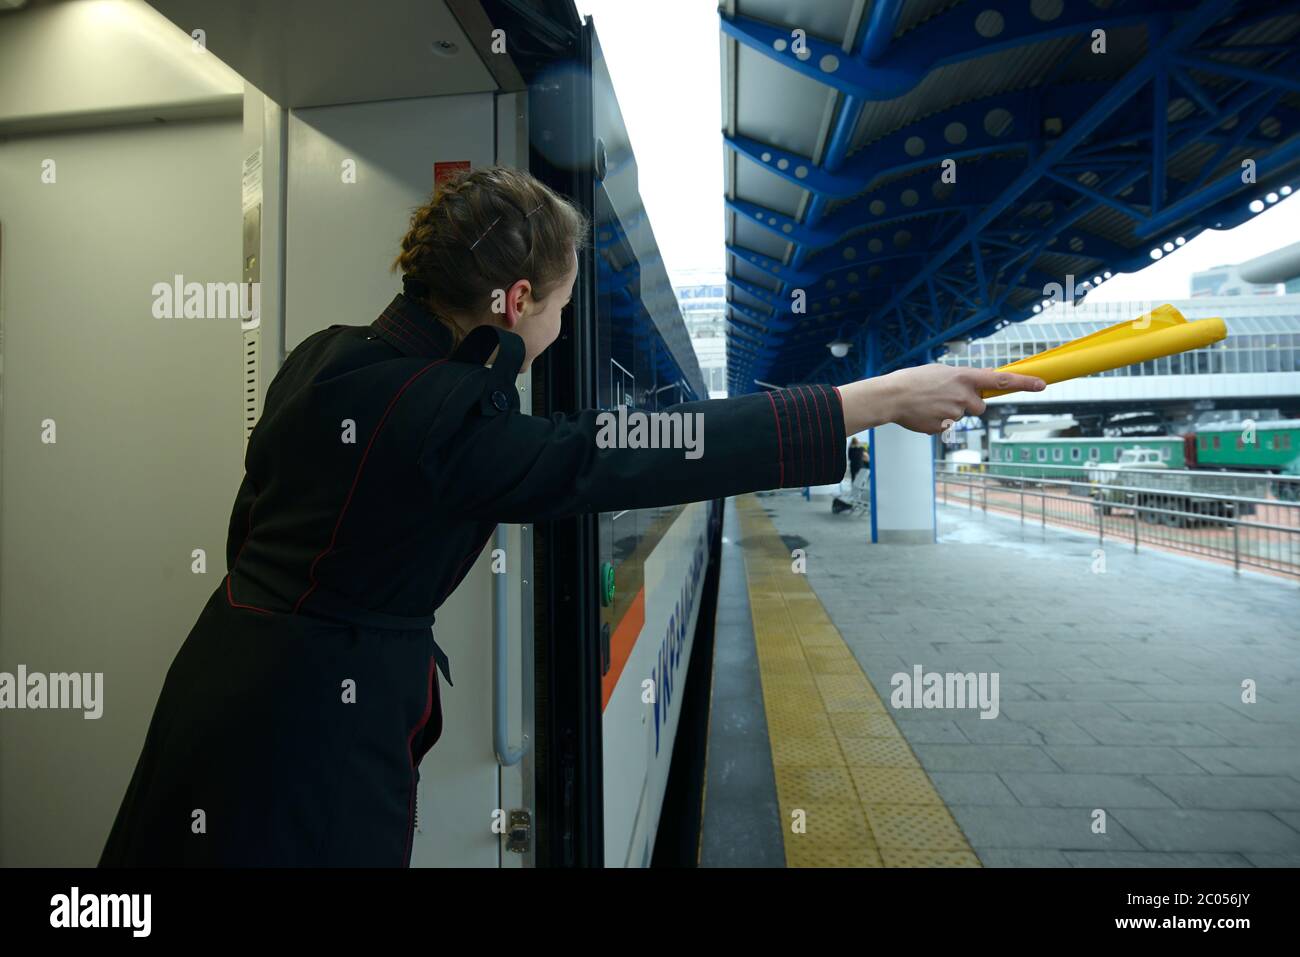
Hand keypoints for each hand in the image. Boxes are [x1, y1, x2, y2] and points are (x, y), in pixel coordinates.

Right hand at [837, 366, 1044, 434]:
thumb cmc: (914, 380)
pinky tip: (923, 413)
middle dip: (968, 404)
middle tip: (946, 396)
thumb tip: (978, 387)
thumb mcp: (941, 372)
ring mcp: (953, 414)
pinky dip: (937, 421)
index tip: (1043, 384)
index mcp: (964, 377)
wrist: (891, 396)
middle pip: (979, 406)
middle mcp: (963, 396)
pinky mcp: (942, 428)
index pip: (1001, 380)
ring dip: (950, 411)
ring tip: (929, 403)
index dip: (1024, 382)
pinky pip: (947, 426)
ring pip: (961, 416)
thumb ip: (962, 379)